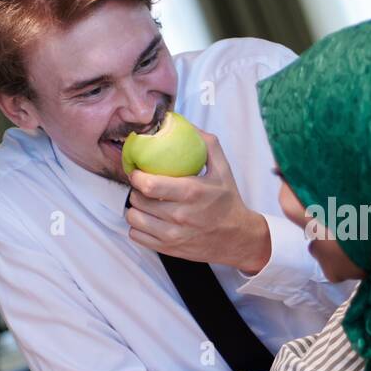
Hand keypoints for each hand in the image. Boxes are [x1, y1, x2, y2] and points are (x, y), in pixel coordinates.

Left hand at [125, 130, 270, 273]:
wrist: (237, 237)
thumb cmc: (227, 201)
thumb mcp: (223, 168)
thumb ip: (205, 143)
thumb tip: (182, 122)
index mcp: (191, 192)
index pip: (148, 184)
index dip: (136, 175)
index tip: (138, 170)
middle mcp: (180, 216)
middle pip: (138, 200)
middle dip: (136, 190)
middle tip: (145, 186)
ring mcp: (172, 235)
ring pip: (134, 218)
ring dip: (136, 208)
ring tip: (146, 202)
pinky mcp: (168, 249)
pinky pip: (137, 236)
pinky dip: (138, 226)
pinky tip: (149, 219)